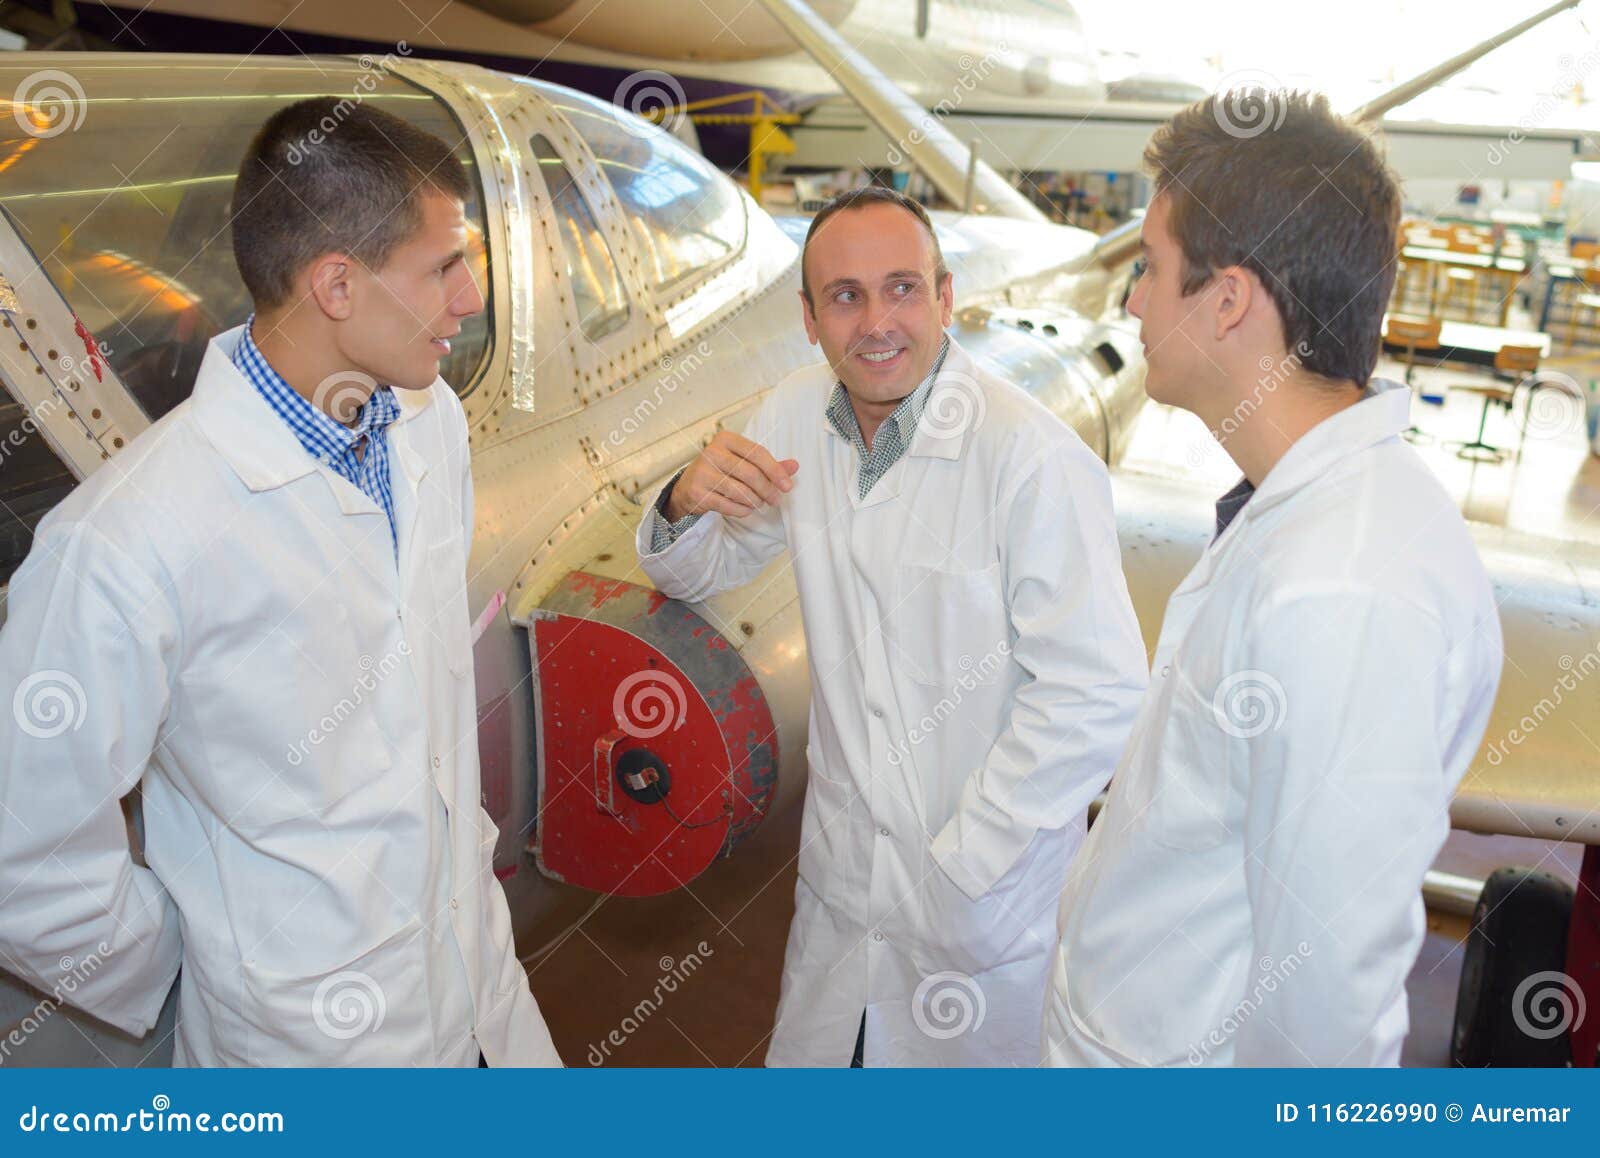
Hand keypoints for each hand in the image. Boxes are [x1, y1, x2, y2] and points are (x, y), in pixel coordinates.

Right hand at [664, 431, 798, 520]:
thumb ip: (769, 465)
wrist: (688, 486)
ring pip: (739, 491)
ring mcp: (703, 473)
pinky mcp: (697, 492)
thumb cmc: (720, 470)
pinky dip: (742, 510)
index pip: (757, 453)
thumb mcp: (743, 462)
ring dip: (755, 501)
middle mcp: (712, 452)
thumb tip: (794, 466)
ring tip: (759, 503)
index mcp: (726, 439)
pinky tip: (746, 509)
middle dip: (767, 490)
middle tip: (776, 499)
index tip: (787, 485)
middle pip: (750, 473)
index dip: (775, 470)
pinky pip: (727, 505)